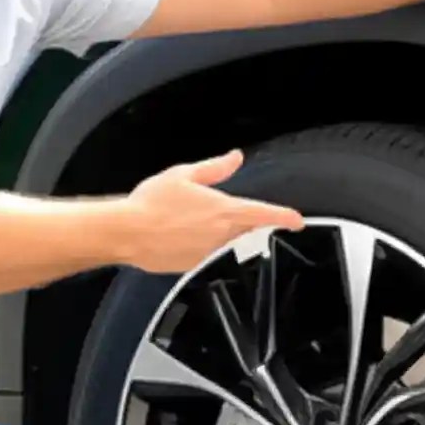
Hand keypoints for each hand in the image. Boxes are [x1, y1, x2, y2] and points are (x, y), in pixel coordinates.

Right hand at [122, 149, 304, 272]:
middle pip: (244, 228)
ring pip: (225, 241)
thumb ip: (215, 168)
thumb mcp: (184, 174)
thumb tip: (235, 158)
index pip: (263, 214)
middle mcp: (220, 235)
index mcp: (223, 210)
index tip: (297, 220)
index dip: (284, 217)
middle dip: (240, 220)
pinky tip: (179, 234)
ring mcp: (207, 253)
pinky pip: (206, 253)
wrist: (126, 233)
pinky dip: (199, 243)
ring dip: (218, 230)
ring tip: (189, 219)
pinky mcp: (192, 266)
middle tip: (219, 208)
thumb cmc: (151, 203)